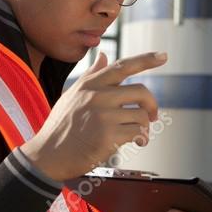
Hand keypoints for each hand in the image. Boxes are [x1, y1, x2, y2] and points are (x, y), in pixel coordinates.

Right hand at [20, 50, 166, 181]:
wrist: (48, 156)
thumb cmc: (61, 127)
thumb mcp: (71, 94)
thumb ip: (91, 75)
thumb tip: (103, 55)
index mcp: (90, 84)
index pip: (123, 66)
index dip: (146, 60)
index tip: (163, 56)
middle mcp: (97, 96)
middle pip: (141, 92)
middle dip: (152, 105)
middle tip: (152, 116)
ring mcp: (103, 115)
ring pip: (142, 115)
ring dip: (145, 127)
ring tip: (138, 134)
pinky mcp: (108, 135)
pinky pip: (138, 132)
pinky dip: (141, 138)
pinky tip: (136, 143)